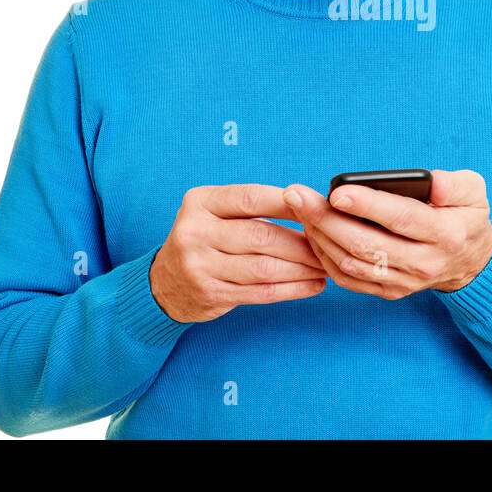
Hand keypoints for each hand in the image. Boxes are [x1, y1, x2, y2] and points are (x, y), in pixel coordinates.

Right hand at [149, 183, 327, 322]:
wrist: (163, 283)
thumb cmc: (204, 240)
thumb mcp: (214, 213)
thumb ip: (251, 207)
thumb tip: (310, 205)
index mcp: (200, 202)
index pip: (251, 198)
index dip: (288, 203)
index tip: (318, 208)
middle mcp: (195, 231)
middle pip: (261, 235)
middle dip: (302, 242)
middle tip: (328, 245)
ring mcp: (199, 265)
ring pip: (264, 267)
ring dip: (302, 268)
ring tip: (325, 267)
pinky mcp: (210, 294)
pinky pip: (261, 292)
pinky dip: (292, 289)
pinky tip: (312, 285)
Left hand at [283, 169, 491, 299]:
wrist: (469, 261)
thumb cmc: (464, 217)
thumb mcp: (474, 192)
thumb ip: (454, 184)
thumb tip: (432, 182)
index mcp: (446, 234)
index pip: (401, 219)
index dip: (367, 206)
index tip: (337, 192)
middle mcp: (424, 263)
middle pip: (365, 244)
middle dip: (326, 219)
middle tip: (297, 195)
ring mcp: (403, 282)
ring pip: (351, 262)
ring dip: (319, 235)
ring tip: (299, 207)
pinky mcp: (388, 291)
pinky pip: (347, 277)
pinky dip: (324, 255)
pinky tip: (311, 231)